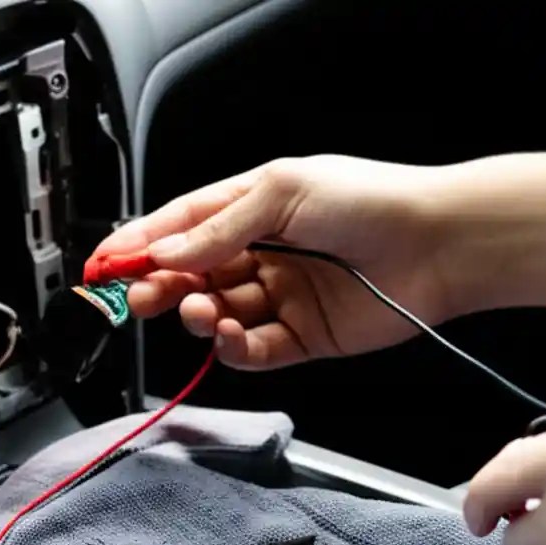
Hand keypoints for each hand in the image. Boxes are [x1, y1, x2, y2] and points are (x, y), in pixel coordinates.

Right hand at [94, 155, 471, 369]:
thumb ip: (217, 229)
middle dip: (159, 286)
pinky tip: (227, 333)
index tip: (105, 264)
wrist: (440, 243)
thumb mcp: (281, 194)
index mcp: (252, 208)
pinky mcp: (303, 337)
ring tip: (197, 309)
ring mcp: (281, 296)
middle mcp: (262, 253)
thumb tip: (164, 253)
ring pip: (216, 314)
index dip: (140, 245)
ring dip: (197, 315)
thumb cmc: (371, 200)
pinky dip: (231, 347)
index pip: (180, 228)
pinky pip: (252, 350)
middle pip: (190, 276)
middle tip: (137, 297)